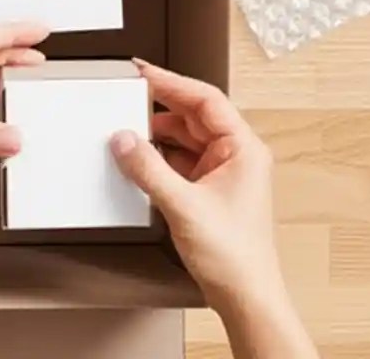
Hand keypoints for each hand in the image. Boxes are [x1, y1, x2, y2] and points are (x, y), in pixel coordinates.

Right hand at [109, 59, 281, 308]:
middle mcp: (236, 157)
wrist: (245, 296)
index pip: (205, 100)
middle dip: (160, 109)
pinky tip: (139, 162)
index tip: (144, 73)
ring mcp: (223, 175)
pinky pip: (180, 163)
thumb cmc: (234, 256)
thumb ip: (148, 169)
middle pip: (193, 117)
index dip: (172, 83)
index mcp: (243, 149)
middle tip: (128, 97)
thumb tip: (124, 140)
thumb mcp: (183, 205)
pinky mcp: (210, 193)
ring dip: (157, 137)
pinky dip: (159, 159)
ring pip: (185, 141)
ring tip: (128, 132)